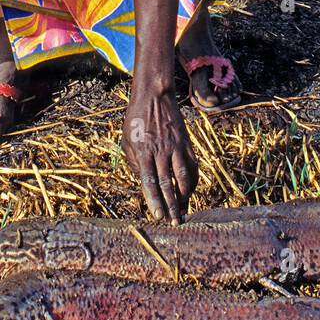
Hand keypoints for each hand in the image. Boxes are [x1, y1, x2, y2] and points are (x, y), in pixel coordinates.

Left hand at [122, 82, 197, 221]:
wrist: (154, 96)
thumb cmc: (136, 119)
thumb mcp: (126, 140)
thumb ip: (133, 162)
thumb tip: (142, 181)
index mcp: (143, 152)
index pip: (150, 182)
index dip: (154, 201)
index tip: (158, 217)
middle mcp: (161, 152)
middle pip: (167, 184)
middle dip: (171, 206)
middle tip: (174, 222)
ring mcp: (175, 148)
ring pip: (183, 177)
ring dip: (183, 197)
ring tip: (183, 211)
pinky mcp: (186, 143)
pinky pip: (192, 166)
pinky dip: (192, 181)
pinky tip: (190, 191)